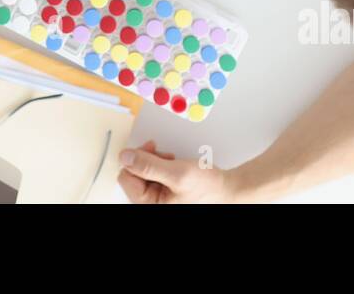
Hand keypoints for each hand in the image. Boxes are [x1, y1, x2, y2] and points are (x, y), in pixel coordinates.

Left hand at [117, 140, 235, 203]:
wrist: (228, 190)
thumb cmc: (208, 188)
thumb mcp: (176, 173)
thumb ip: (148, 165)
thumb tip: (125, 157)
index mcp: (149, 205)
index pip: (126, 177)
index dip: (136, 159)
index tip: (150, 149)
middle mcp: (151, 204)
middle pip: (133, 174)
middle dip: (148, 160)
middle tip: (165, 156)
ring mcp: (157, 199)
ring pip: (143, 172)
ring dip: (155, 161)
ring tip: (173, 161)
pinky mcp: (164, 193)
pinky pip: (153, 175)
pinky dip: (162, 165)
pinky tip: (174, 165)